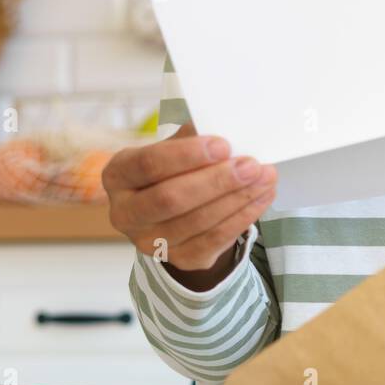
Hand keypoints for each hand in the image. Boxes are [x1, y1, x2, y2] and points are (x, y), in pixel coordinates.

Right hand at [103, 126, 276, 280]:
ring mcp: (150, 242)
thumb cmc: (173, 169)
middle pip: (171, 199)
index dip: (186, 155)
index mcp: (119, 175)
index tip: (223, 145)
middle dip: (216, 181)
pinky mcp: (180, 259)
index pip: (148, 164)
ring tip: (265, 176)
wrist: (174, 211)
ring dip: (238, 198)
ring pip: (198, 222)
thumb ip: (191, 137)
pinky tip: (262, 196)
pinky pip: (215, 240)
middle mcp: (125, 213)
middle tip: (251, 164)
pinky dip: (243, 216)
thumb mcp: (173, 147)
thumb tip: (228, 125)